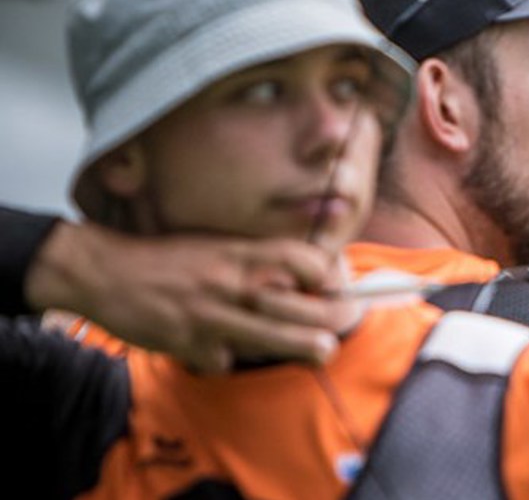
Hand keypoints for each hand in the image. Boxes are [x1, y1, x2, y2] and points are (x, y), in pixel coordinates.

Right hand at [25, 222, 356, 372]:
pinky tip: (216, 348)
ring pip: (270, 334)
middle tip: (346, 321)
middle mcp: (232, 281)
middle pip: (297, 303)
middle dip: (329, 316)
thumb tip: (304, 277)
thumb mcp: (218, 246)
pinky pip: (222, 359)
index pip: (303, 260)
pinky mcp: (189, 342)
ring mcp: (212, 314)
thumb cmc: (170, 259)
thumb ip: (257, 261)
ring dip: (302, 345)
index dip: (329, 274)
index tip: (338, 285)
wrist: (105, 270)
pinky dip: (224, 358)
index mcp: (242, 252)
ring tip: (324, 350)